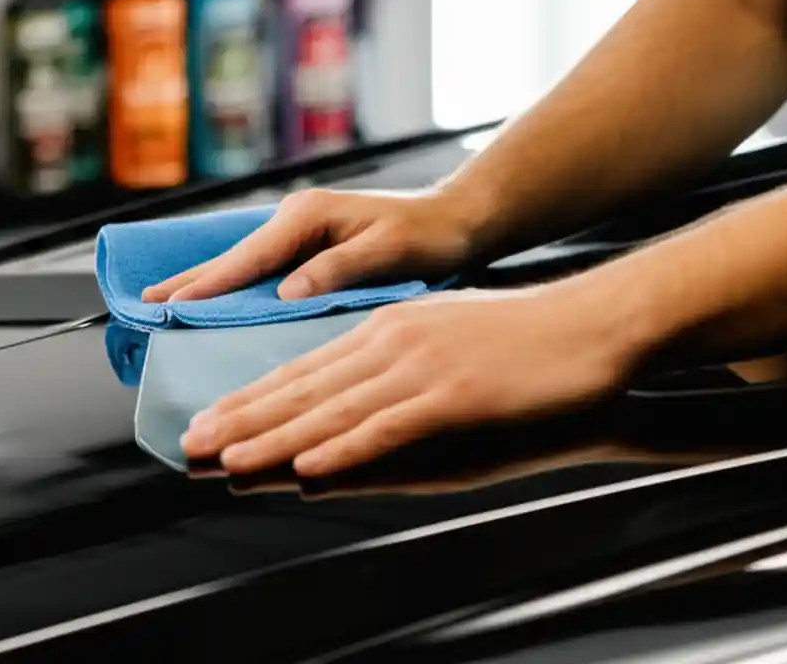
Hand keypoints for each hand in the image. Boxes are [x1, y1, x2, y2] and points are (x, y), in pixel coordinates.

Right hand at [142, 188, 480, 302]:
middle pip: (230, 257)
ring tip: (162, 304)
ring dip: (201, 283)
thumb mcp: (389, 251)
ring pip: (239, 262)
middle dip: (187, 281)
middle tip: (142, 305)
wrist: (458, 221)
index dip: (209, 284)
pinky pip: (256, 268)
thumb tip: (286, 293)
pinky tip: (211, 301)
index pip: (248, 257)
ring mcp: (297, 231)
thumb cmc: (429, 235)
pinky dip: (229, 285)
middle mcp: (294, 219)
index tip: (172, 306)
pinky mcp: (305, 246)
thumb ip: (337, 270)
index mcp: (307, 216)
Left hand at [179, 286, 645, 476]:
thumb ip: (389, 383)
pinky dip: (345, 446)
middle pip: (302, 387)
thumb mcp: (442, 346)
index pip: (303, 369)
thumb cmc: (522, 341)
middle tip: (192, 444)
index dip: (251, 399)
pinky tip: (309, 465)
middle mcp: (390, 342)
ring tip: (228, 458)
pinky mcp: (455, 392)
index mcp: (383, 330)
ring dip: (274, 436)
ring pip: (331, 407)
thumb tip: (346, 412)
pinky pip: (388, 425)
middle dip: (241, 419)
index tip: (209, 419)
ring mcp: (421, 366)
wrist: (594, 323)